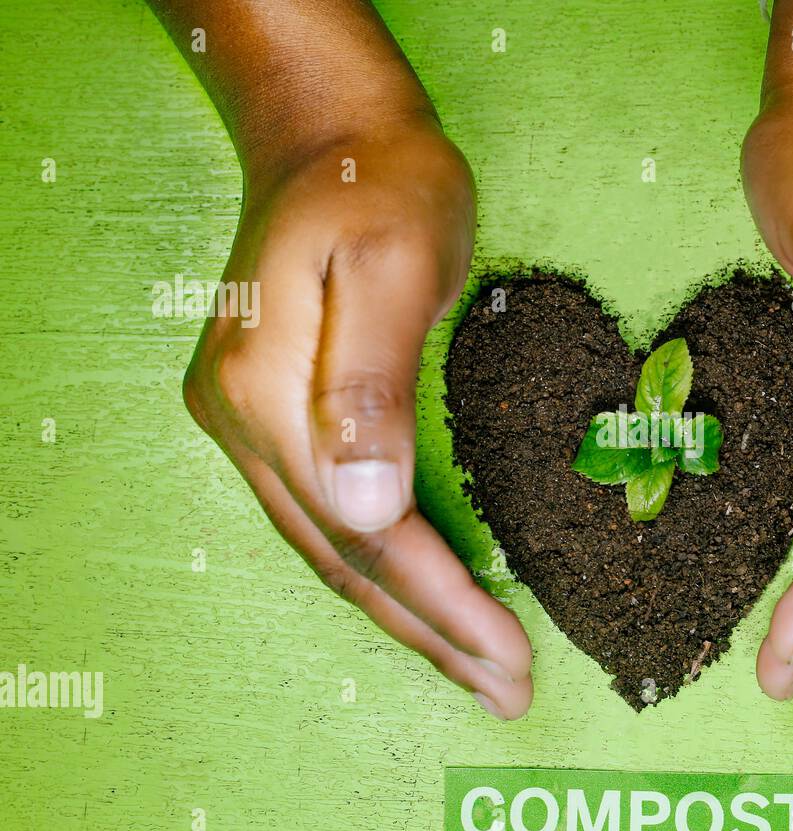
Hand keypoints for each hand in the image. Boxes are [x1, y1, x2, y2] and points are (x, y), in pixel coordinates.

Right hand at [182, 114, 533, 717]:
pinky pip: (327, 522)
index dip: (442, 604)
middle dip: (432, 635)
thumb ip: (373, 384)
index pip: (368, 532)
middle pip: (346, 560)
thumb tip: (366, 509)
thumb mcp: (394, 263)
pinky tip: (422, 602)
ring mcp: (245, 426)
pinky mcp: (267, 420)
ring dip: (406, 619)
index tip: (510, 657)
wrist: (330, 138)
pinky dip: (381, 573)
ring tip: (476, 671)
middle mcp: (243, 424)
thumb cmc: (380, 186)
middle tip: (506, 691)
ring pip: (332, 553)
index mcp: (270, 393)